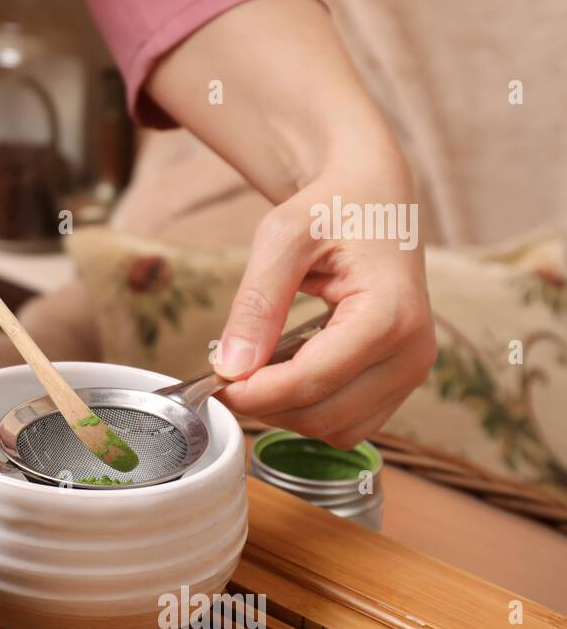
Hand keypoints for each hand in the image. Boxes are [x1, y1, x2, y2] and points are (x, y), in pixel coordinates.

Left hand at [212, 143, 437, 448]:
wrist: (375, 199)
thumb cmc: (333, 208)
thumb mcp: (282, 238)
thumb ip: (255, 304)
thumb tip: (229, 367)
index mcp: (391, 314)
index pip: (312, 380)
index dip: (255, 392)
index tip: (215, 380)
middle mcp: (413, 352)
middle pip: (323, 415)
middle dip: (266, 402)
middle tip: (229, 370)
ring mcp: (412, 372)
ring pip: (335, 429)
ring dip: (287, 410)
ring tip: (261, 365)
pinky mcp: (401, 382)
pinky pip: (348, 422)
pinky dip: (310, 408)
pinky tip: (289, 371)